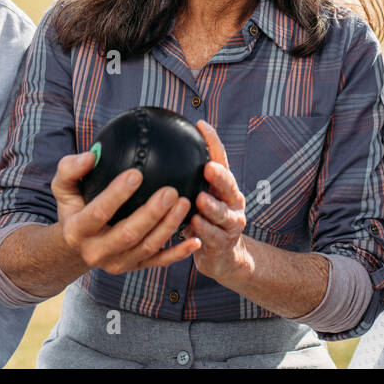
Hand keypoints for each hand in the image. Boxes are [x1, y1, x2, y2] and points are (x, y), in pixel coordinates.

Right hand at [52, 149, 199, 274]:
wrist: (77, 244)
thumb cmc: (74, 205)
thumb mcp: (64, 187)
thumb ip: (70, 169)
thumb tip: (91, 156)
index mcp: (77, 231)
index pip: (97, 213)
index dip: (116, 196)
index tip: (136, 173)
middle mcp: (97, 251)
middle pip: (128, 234)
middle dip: (151, 214)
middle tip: (171, 191)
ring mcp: (117, 263)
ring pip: (148, 248)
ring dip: (168, 227)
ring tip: (185, 203)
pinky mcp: (134, 267)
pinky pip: (159, 262)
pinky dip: (178, 253)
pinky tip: (195, 240)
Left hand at [187, 121, 250, 284]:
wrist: (223, 257)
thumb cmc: (203, 221)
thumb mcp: (196, 198)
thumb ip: (183, 180)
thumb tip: (151, 152)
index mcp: (224, 186)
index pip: (221, 159)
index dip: (213, 142)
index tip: (200, 125)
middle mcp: (232, 202)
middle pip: (229, 185)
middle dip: (220, 176)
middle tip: (208, 167)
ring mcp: (231, 224)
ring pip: (223, 214)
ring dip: (212, 207)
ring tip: (200, 200)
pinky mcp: (224, 244)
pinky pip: (213, 238)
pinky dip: (204, 232)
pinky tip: (192, 228)